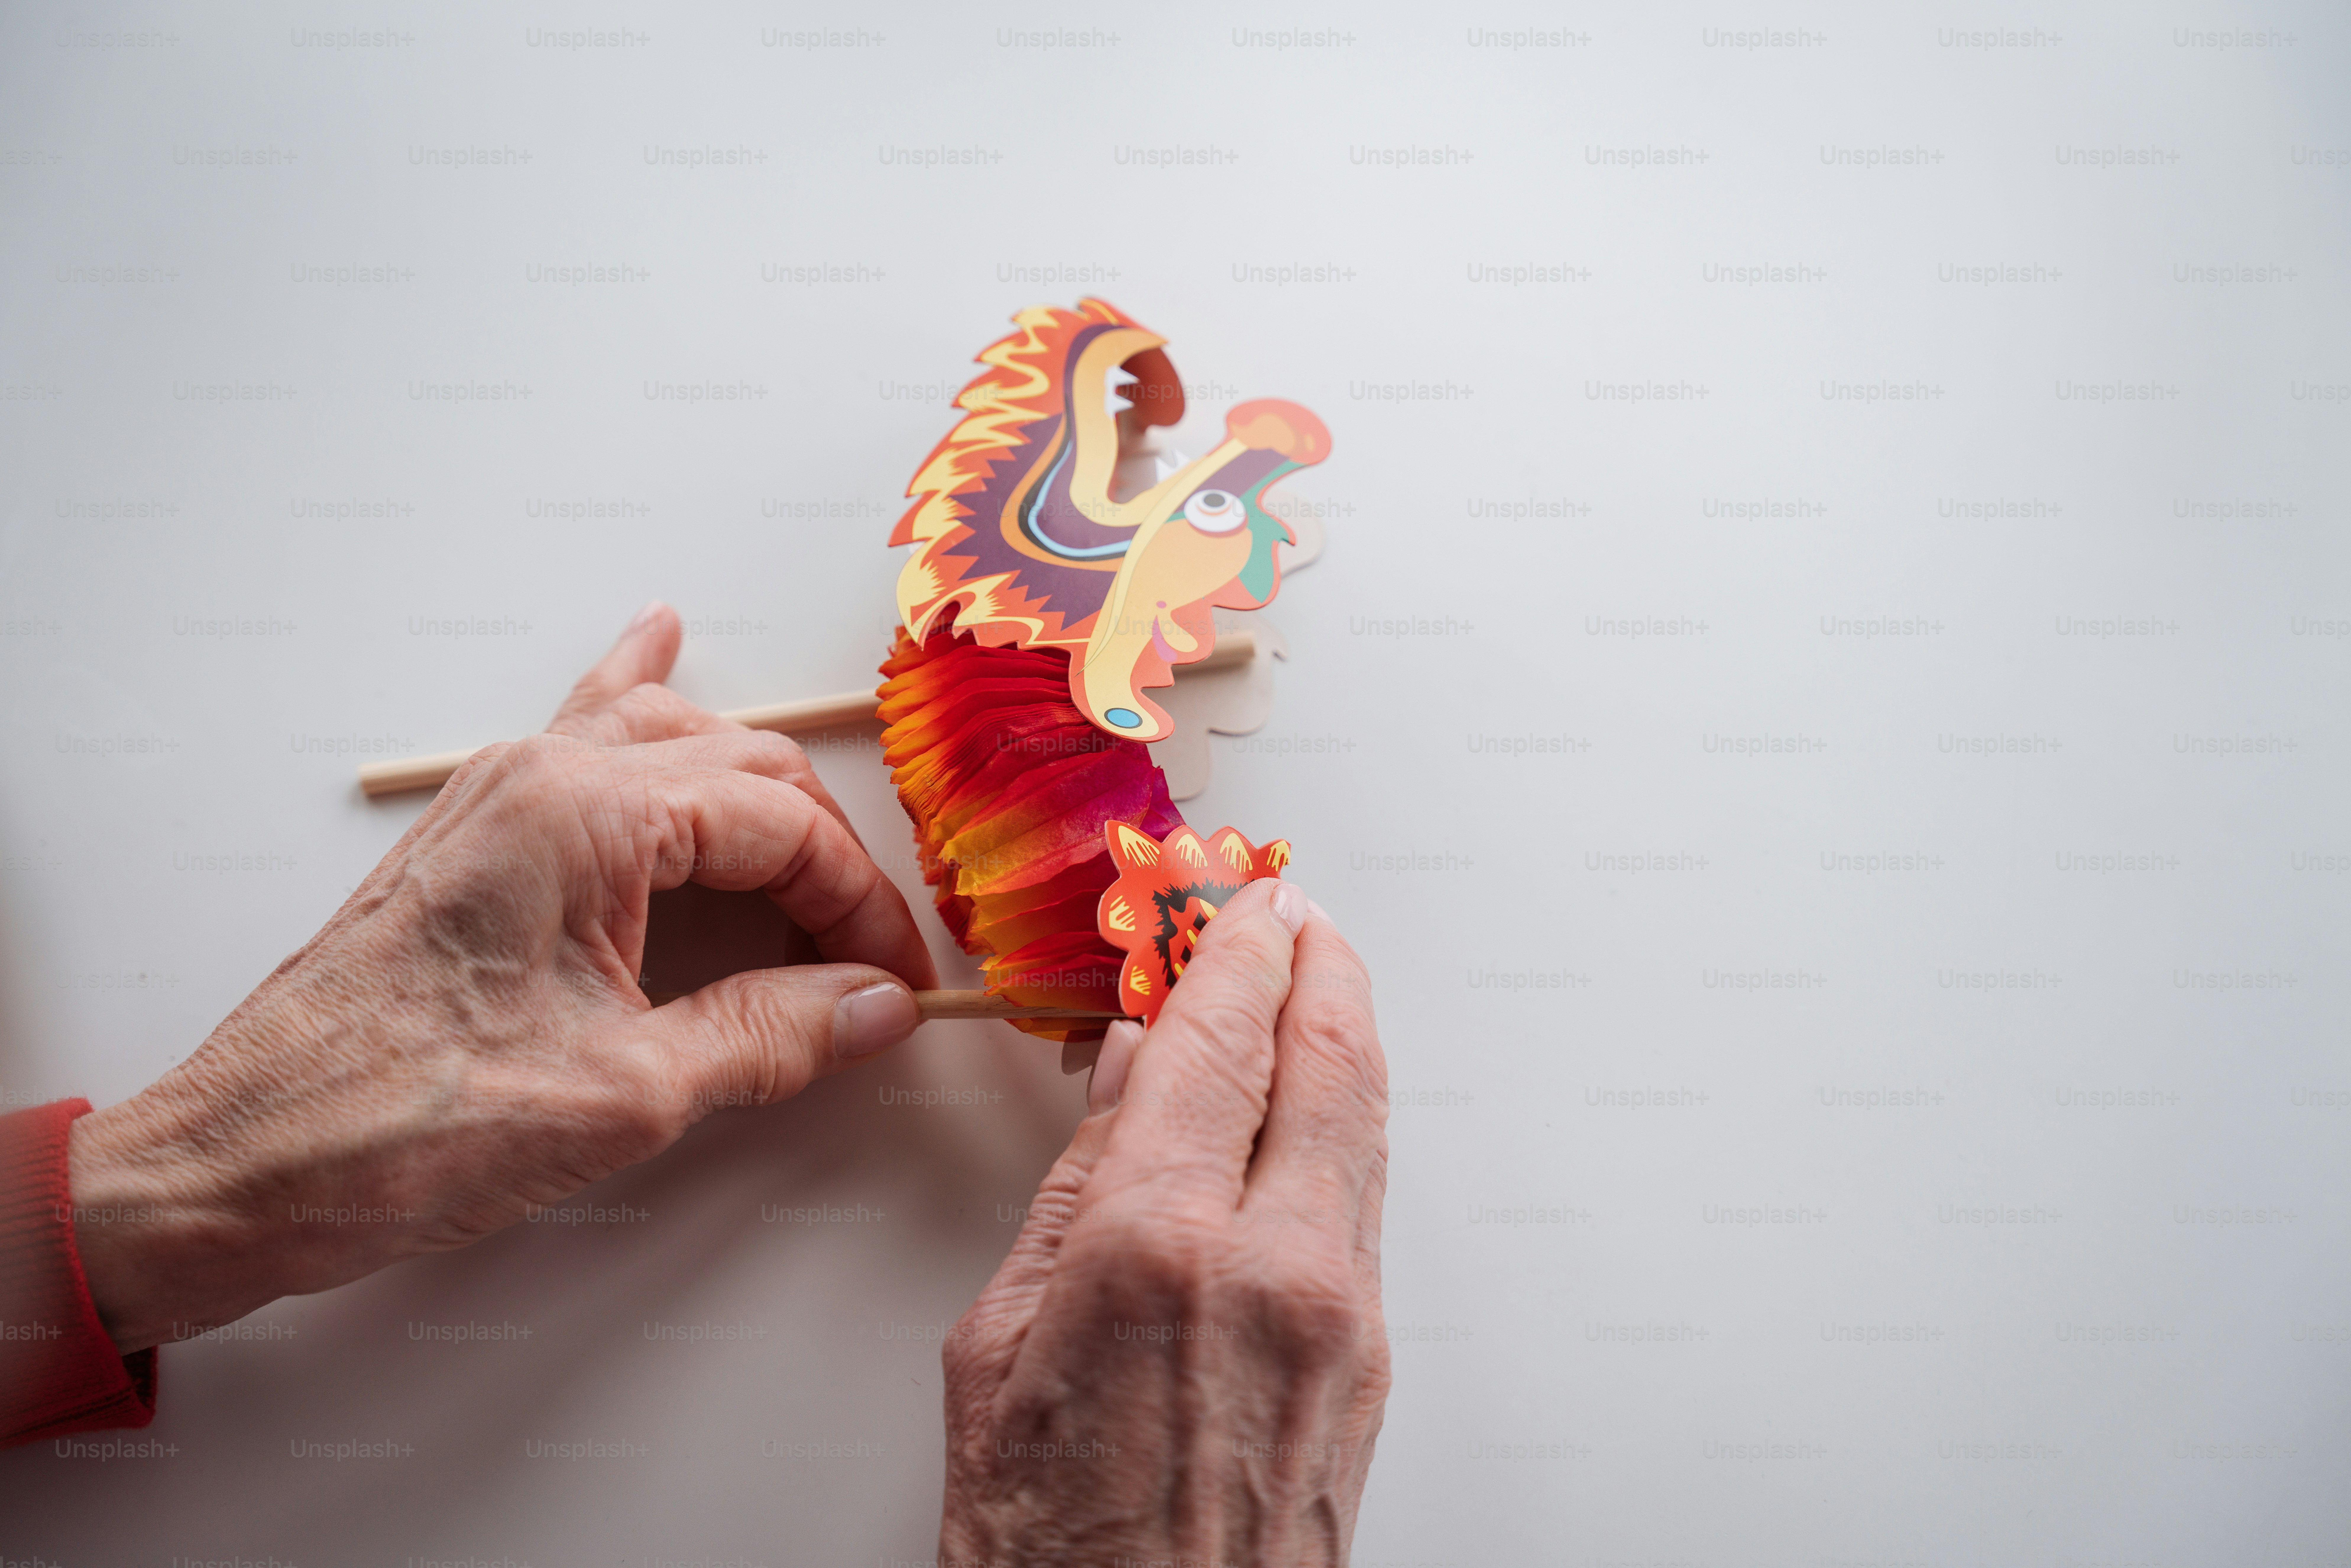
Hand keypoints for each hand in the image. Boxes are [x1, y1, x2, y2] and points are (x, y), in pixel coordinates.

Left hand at [67, 602, 938, 1351]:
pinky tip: (660, 641)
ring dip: (756, 797)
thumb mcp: (626, 1092)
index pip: (779, 825)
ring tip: (816, 857)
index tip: (895, 983)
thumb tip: (874, 1008)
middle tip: (868, 958)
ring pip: (672, 744)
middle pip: (739, 772)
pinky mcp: (476, 834)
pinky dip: (639, 692)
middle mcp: (543, 774)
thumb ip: (769, 1034)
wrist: (246, 1160)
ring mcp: (501, 792)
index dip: (859, 905)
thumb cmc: (408, 1123)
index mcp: (587, 814)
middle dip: (822, 859)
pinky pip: (581, 730)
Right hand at [940, 880, 1389, 1563]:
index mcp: (1156, 1252)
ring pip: (1361, 1122)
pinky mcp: (1367, 1358)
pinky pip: (1361, 1197)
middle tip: (1293, 908)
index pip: (1216, 1046)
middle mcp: (1273, 1268)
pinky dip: (1341, 1118)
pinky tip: (1309, 1095)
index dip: (1231, 955)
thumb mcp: (999, 1349)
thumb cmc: (1046, 1539)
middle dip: (1316, 964)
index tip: (1236, 899)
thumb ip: (1071, 1195)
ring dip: (1341, 1032)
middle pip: (1325, 1060)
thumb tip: (1121, 1079)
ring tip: (1313, 977)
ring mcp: (1337, 1314)